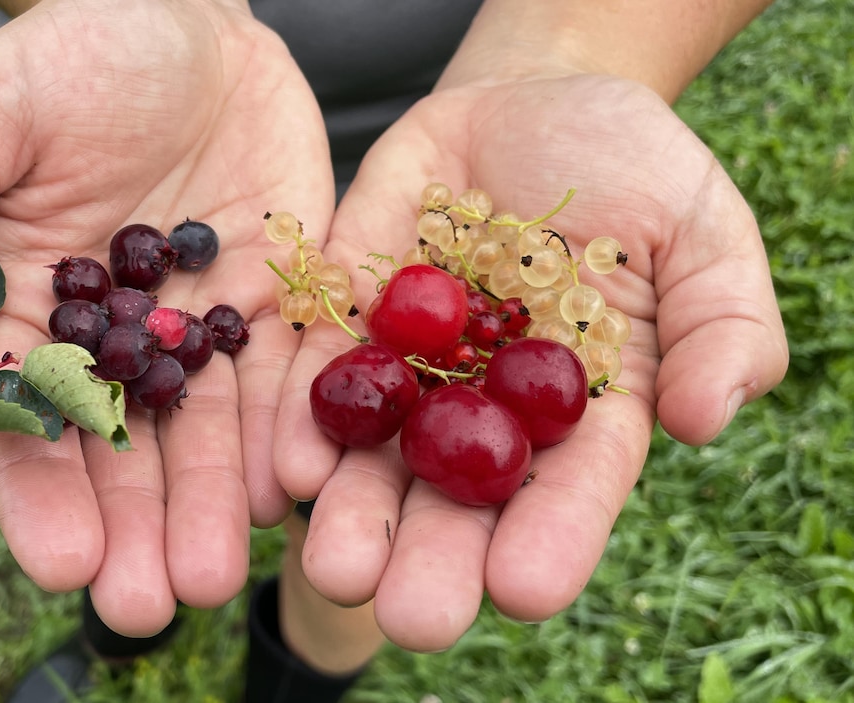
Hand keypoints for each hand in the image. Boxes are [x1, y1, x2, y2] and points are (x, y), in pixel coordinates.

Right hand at [0, 0, 332, 635]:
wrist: (193, 22)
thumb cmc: (74, 56)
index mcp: (23, 312)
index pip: (20, 420)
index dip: (37, 493)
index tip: (60, 562)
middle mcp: (108, 343)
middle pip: (117, 454)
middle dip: (132, 530)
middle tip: (151, 604)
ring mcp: (195, 332)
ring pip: (201, 437)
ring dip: (208, 510)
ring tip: (217, 578)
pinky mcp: (273, 308)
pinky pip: (281, 384)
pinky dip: (285, 438)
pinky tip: (291, 495)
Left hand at [273, 75, 787, 650]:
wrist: (533, 98)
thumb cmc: (633, 167)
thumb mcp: (700, 227)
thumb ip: (722, 322)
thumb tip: (707, 418)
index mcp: (580, 404)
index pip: (571, 486)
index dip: (551, 537)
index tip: (523, 590)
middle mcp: (486, 404)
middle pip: (459, 495)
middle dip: (432, 557)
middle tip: (408, 615)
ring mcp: (411, 362)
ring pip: (378, 452)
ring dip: (354, 512)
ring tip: (333, 569)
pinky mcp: (346, 309)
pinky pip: (320, 368)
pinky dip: (303, 416)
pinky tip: (289, 466)